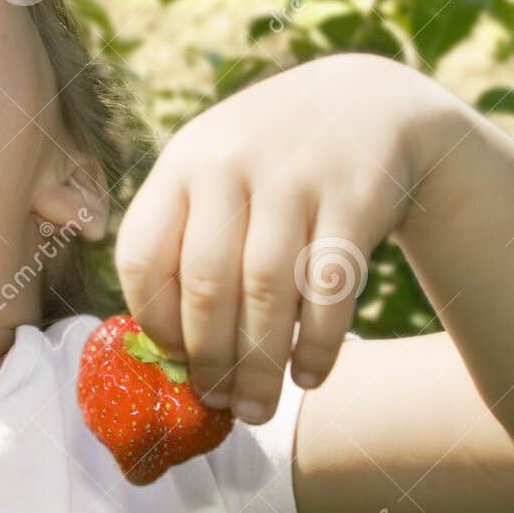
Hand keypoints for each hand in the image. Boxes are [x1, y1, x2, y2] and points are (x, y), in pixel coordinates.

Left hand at [114, 54, 466, 423]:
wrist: (370, 102)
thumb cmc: (270, 163)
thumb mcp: (214, 169)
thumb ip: (187, 238)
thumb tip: (166, 349)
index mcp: (181, 162)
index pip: (143, 254)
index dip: (152, 318)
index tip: (171, 358)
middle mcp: (230, 163)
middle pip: (208, 284)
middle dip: (210, 359)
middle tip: (216, 403)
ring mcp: (294, 176)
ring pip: (268, 292)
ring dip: (260, 366)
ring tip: (256, 410)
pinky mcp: (355, 196)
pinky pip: (329, 288)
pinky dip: (318, 344)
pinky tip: (308, 375)